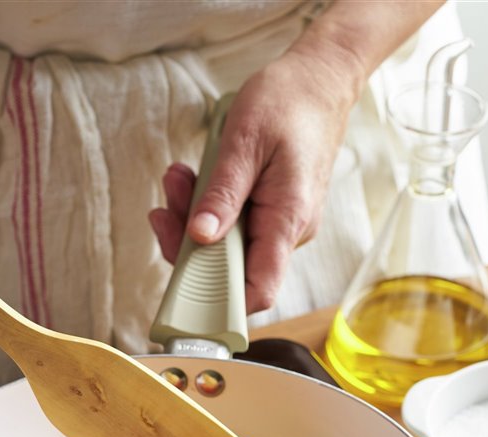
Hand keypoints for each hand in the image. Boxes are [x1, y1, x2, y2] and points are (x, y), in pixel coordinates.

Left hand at [149, 50, 354, 314]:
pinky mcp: (269, 213)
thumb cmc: (290, 102)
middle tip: (167, 205)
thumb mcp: (246, 140)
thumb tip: (200, 236)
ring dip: (193, 220)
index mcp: (287, 220)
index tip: (184, 294)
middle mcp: (286, 232)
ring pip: (226, 245)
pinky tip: (194, 180)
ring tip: (178, 180)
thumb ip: (223, 193)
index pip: (258, 290)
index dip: (222, 305)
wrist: (320, 81)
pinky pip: (232, 225)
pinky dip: (209, 207)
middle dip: (189, 243)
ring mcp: (278, 225)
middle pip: (230, 269)